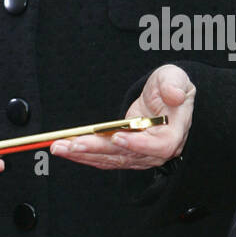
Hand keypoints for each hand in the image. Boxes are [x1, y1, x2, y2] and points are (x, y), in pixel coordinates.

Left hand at [50, 65, 195, 170]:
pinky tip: (66, 150)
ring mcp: (139, 155)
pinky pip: (104, 158)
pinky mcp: (125, 155)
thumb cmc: (171, 87)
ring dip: (83, 154)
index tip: (117, 137)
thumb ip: (174, 84)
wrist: (166, 97)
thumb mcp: (176, 78)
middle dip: (96, 149)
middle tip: (73, 143)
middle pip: (125, 155)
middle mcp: (155, 150)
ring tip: (59, 147)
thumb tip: (174, 95)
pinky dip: (84, 154)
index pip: (158, 146)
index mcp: (173, 134)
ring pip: (110, 158)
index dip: (138, 144)